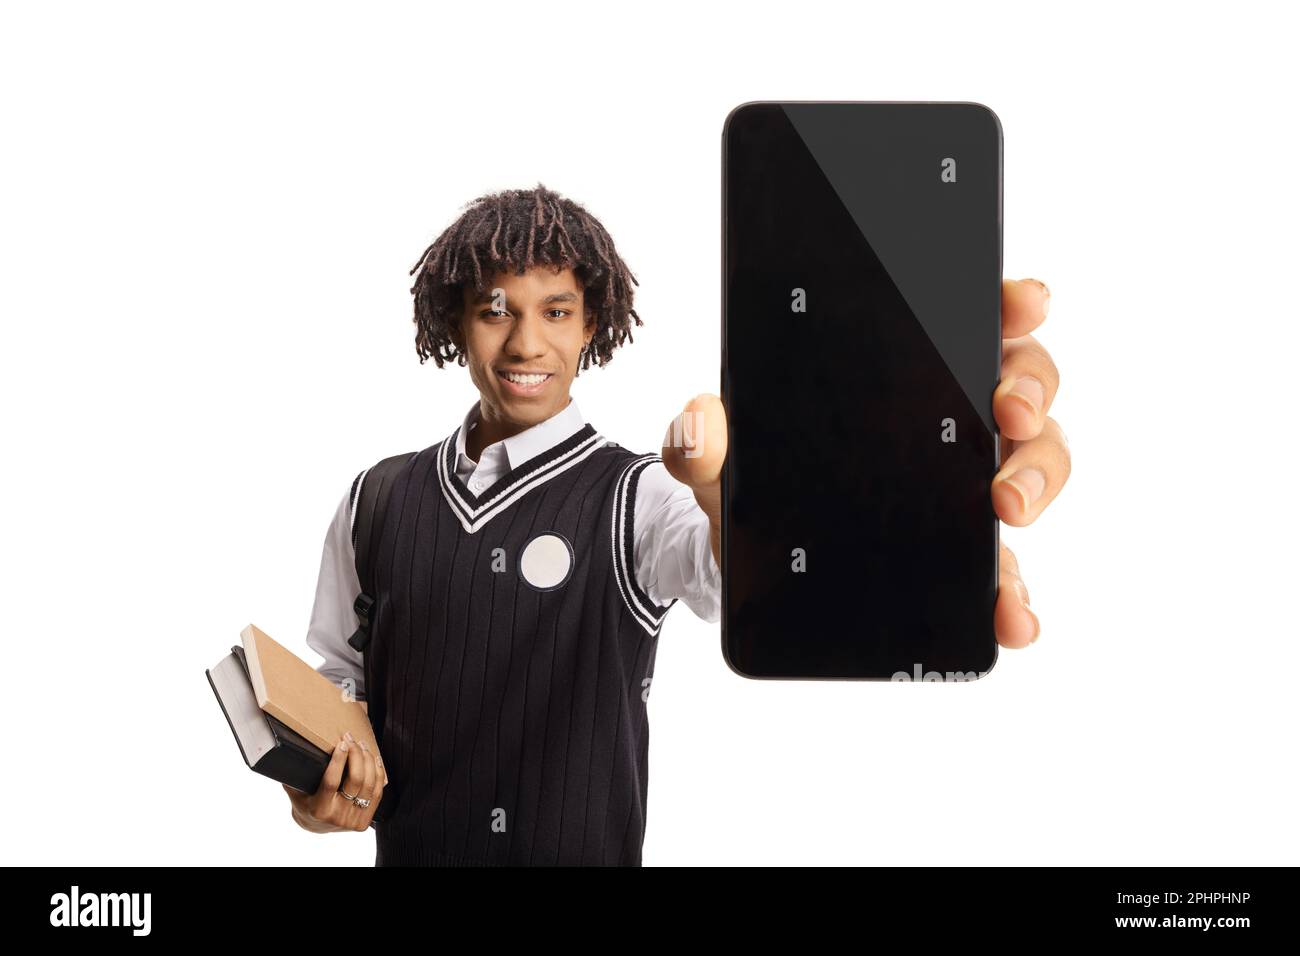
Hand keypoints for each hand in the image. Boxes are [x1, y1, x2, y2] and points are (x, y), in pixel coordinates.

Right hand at [283, 731, 386, 833]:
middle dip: (356, 755)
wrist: (316, 827)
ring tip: (362, 745)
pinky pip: (377, 793)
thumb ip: (293, 774)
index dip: (339, 760)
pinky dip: (378, 773)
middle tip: (352, 740)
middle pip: (355, 780)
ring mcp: (353, 820)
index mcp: (319, 810)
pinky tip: (374, 759)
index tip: (342, 743)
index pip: (331, 781)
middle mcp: (337, 817)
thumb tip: (288, 749)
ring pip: (369, 784)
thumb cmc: (304, 804)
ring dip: (368, 760)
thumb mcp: (296, 792)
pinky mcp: (364, 821)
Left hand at [662, 277, 1068, 650]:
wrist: (747, 562)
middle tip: (1009, 413)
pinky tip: (1014, 615)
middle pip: (1023, 381)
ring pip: (1035, 461)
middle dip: (1030, 388)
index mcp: (904, 370)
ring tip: (1010, 508)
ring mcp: (965, 485)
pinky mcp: (963, 555)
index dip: (1009, 302)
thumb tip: (699, 422)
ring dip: (1038, 478)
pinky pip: (1007, 568)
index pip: (970, 318)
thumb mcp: (716, 457)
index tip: (1023, 302)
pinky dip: (1017, 591)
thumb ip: (699, 439)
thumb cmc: (753, 483)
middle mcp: (950, 418)